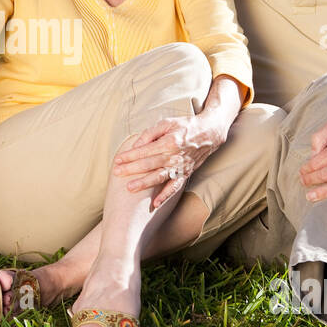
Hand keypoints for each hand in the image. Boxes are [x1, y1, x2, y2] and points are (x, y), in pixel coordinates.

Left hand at [111, 113, 228, 209]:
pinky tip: (155, 204)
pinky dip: (165, 196)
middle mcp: (175, 156)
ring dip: (144, 183)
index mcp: (169, 142)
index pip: (145, 150)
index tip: (118, 160)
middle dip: (131, 169)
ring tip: (129, 188)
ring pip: (159, 177)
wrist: (209, 133)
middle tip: (117, 173)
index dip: (130, 155)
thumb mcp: (167, 122)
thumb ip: (151, 133)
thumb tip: (136, 145)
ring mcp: (180, 166)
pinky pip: (174, 187)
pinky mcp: (185, 174)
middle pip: (149, 164)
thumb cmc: (186, 126)